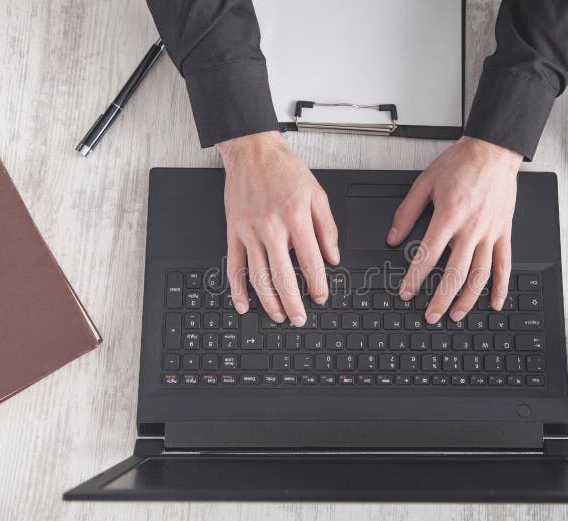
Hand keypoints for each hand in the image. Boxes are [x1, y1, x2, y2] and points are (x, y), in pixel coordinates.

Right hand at [218, 131, 338, 326]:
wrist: (252, 152)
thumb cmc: (285, 171)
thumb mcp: (317, 194)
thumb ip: (327, 228)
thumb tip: (333, 257)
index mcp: (295, 217)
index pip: (310, 260)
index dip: (317, 284)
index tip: (321, 298)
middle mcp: (271, 227)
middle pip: (283, 275)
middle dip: (293, 303)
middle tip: (300, 319)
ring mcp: (249, 231)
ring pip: (258, 275)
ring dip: (269, 301)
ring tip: (279, 316)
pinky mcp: (233, 232)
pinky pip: (234, 266)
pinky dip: (237, 288)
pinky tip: (244, 304)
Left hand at [388, 136, 521, 322]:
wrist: (493, 150)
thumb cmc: (461, 163)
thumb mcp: (425, 183)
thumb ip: (407, 212)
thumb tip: (393, 237)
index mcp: (448, 217)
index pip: (428, 256)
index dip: (414, 278)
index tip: (406, 292)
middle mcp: (471, 228)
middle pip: (455, 273)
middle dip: (440, 299)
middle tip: (430, 315)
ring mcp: (490, 233)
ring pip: (479, 274)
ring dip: (467, 299)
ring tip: (456, 315)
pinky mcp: (504, 232)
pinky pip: (504, 264)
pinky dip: (501, 286)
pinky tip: (494, 303)